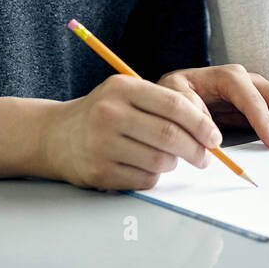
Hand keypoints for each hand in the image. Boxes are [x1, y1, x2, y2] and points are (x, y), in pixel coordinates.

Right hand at [42, 75, 222, 190]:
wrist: (54, 135)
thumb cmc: (101, 113)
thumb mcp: (126, 93)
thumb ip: (162, 103)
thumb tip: (206, 129)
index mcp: (123, 88)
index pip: (175, 106)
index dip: (201, 124)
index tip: (214, 137)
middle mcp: (110, 113)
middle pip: (170, 136)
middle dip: (196, 150)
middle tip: (205, 156)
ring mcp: (102, 144)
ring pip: (160, 161)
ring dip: (173, 164)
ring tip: (169, 159)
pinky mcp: (98, 171)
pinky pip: (144, 179)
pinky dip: (154, 176)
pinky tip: (146, 167)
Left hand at [157, 64, 268, 146]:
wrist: (177, 90)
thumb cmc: (175, 91)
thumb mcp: (172, 94)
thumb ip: (187, 109)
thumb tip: (208, 132)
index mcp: (227, 76)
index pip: (251, 97)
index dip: (264, 120)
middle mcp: (247, 79)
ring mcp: (257, 89)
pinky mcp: (262, 102)